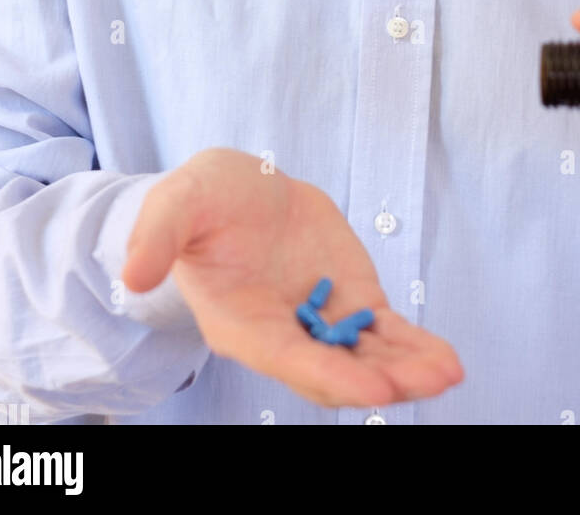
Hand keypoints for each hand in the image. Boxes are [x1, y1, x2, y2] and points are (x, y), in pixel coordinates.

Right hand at [121, 148, 463, 407]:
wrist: (237, 190)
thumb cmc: (201, 200)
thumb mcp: (176, 202)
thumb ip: (158, 235)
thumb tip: (132, 272)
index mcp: (239, 322)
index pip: (286, 358)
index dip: (328, 374)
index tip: (372, 389)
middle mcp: (283, 333)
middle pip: (334, 369)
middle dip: (379, 379)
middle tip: (424, 382)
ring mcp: (320, 319)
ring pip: (368, 357)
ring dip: (407, 369)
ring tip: (447, 371)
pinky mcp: (349, 298)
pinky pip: (385, 331)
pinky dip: (413, 346)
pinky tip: (444, 359)